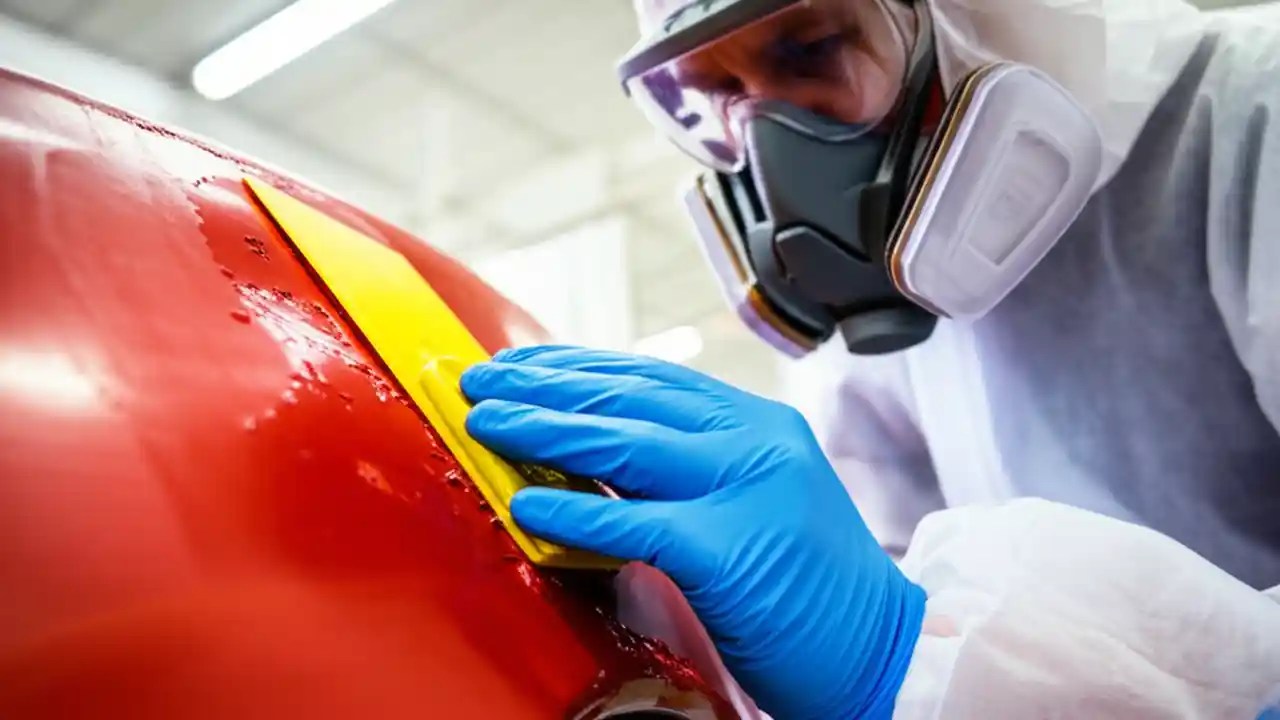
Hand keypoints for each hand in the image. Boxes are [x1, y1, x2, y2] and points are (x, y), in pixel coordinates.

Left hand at [461, 346, 923, 719]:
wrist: (887, 653)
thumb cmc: (814, 589)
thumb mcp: (756, 500)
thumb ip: (690, 469)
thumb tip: (595, 455)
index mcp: (757, 425)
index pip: (650, 377)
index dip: (577, 367)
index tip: (523, 365)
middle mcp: (753, 442)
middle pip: (627, 397)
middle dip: (544, 386)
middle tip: (482, 380)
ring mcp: (745, 490)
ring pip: (622, 442)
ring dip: (542, 429)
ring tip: (486, 421)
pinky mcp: (731, 549)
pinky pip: (631, 522)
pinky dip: (573, 514)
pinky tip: (527, 506)